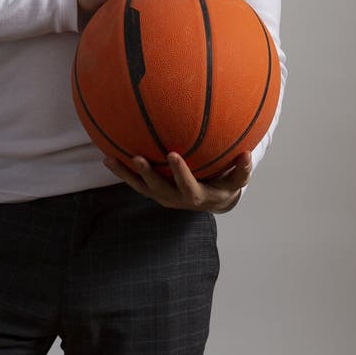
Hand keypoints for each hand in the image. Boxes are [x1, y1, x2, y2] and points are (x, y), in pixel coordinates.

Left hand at [102, 150, 252, 212]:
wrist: (212, 201)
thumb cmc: (225, 183)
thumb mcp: (236, 179)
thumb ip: (242, 170)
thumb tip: (248, 153)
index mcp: (198, 196)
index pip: (188, 186)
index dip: (180, 173)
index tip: (172, 154)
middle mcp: (178, 199)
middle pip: (160, 190)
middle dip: (149, 175)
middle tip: (138, 158)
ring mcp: (164, 197)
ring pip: (143, 188)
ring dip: (128, 174)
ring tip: (111, 159)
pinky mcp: (154, 193)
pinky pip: (136, 184)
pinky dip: (122, 172)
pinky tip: (107, 157)